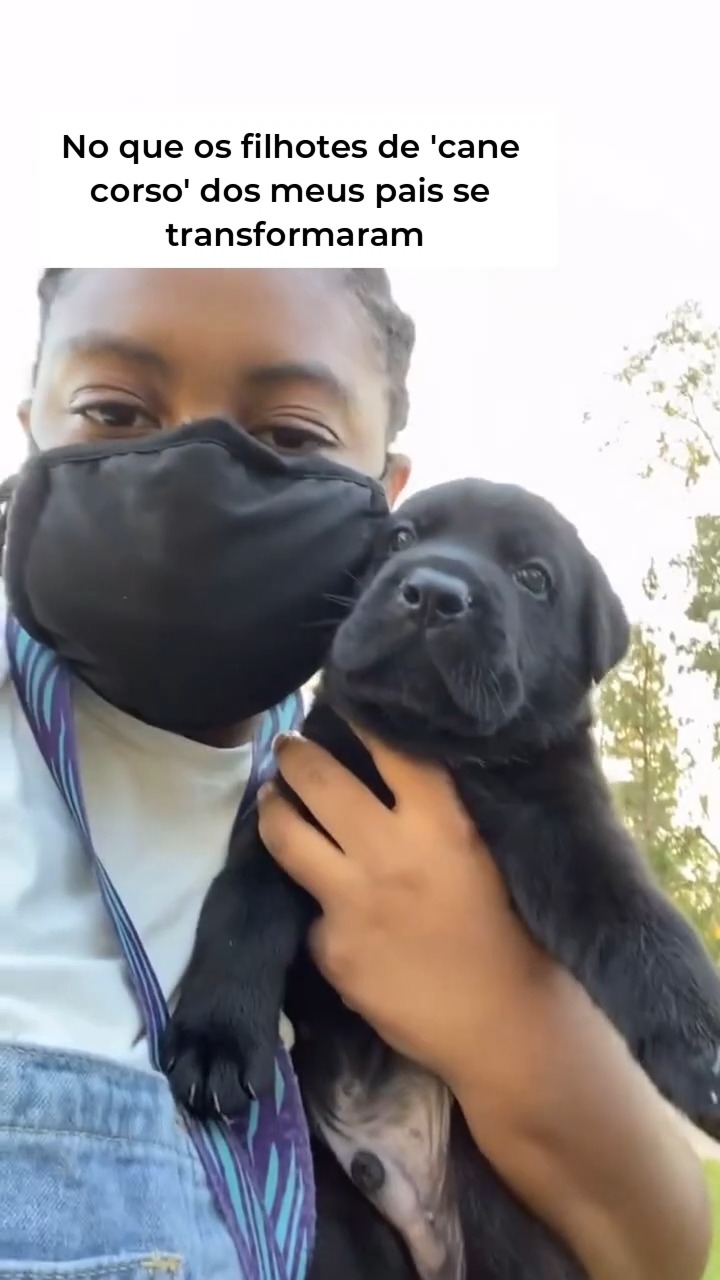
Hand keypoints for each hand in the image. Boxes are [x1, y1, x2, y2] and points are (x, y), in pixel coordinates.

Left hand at [257, 729, 550, 1085]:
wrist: (506, 1028)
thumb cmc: (512, 939)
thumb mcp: (487, 859)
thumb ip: (443, 819)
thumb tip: (400, 779)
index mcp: (442, 825)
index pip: (391, 749)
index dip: (360, 715)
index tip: (342, 694)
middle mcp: (389, 852)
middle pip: (319, 780)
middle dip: (295, 754)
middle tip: (288, 743)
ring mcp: (353, 901)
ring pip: (287, 836)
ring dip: (273, 808)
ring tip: (271, 797)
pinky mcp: (331, 948)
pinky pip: (310, 910)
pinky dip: (316, 903)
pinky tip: (329, 908)